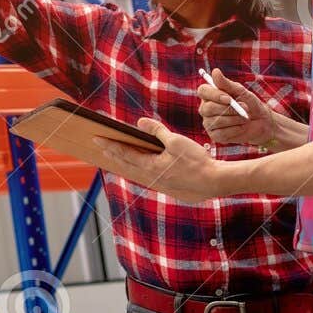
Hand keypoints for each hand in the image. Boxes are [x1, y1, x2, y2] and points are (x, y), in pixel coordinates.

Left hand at [91, 118, 232, 202]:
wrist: (216, 182)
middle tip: (102, 148)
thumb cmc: (196, 160)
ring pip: (139, 173)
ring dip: (128, 164)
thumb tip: (140, 123)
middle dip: (114, 155)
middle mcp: (152, 178)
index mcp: (150, 166)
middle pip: (128, 164)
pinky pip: (151, 178)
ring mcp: (161, 186)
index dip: (110, 145)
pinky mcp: (172, 190)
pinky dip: (142, 171)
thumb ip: (156, 131)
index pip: (124, 153)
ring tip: (118, 157)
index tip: (97, 139)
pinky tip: (143, 168)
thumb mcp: (175, 141)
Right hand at [198, 68, 277, 147]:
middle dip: (228, 109)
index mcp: (210, 94)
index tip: (229, 98)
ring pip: (216, 121)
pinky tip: (242, 127)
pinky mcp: (215, 135)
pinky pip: (222, 133)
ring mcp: (209, 123)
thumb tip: (215, 71)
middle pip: (207, 108)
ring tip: (245, 117)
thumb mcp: (241, 91)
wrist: (262, 122)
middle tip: (244, 108)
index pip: (202, 91)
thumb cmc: (251, 104)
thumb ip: (227, 83)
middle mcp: (206, 108)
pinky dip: (235, 129)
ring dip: (235, 119)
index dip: (214, 95)